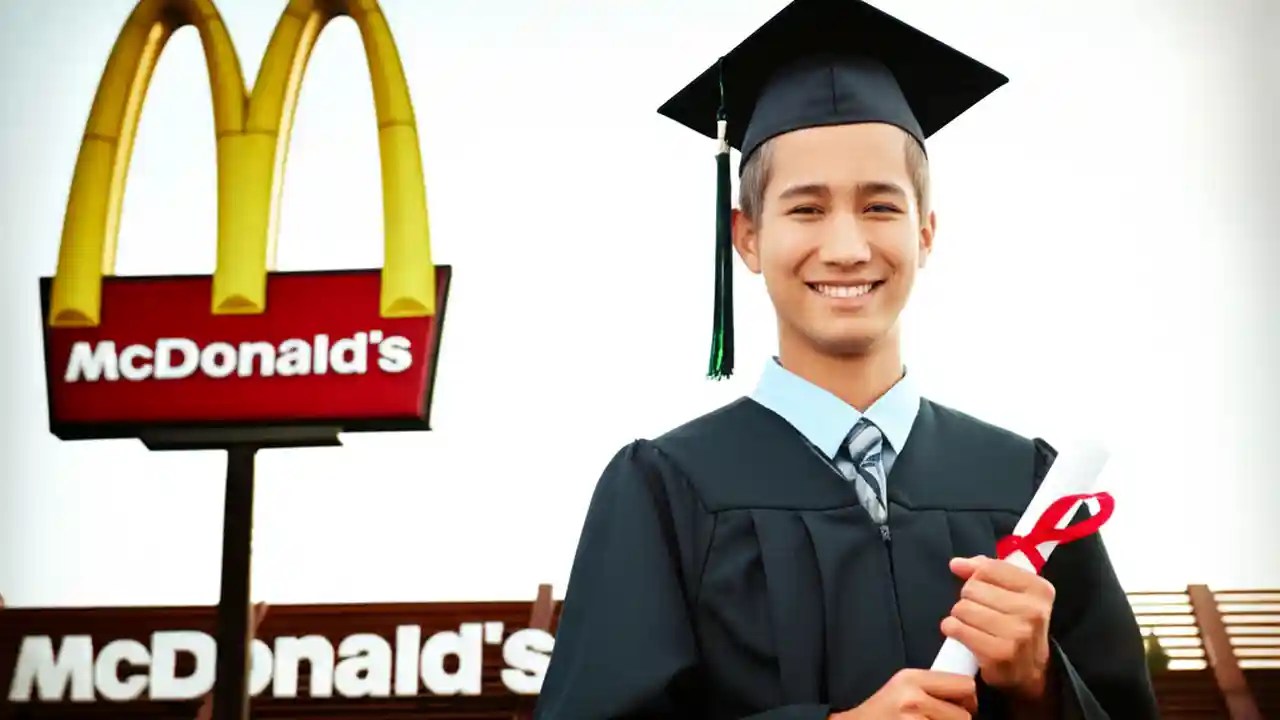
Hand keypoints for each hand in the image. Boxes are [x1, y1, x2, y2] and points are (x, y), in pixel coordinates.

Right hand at [830, 668, 976, 718]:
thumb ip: (931, 685)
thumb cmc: (882, 710)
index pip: (964, 685)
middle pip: (964, 714)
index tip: (961, 705)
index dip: (968, 698)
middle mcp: (913, 698)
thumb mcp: (902, 686)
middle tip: (943, 719)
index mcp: (912, 678)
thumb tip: (969, 691)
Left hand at [941, 555, 1053, 700]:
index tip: (981, 588)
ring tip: (973, 624)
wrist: (1031, 672)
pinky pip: (956, 628)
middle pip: (972, 588)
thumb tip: (956, 564)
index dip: (976, 576)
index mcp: (1039, 590)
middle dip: (969, 599)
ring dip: (960, 616)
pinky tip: (964, 635)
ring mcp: (1016, 634)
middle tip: (980, 612)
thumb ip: (986, 570)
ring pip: (962, 608)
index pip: (988, 568)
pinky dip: (953, 629)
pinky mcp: (997, 654)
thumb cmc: (1018, 624)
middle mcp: (1032, 611)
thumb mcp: (1014, 592)